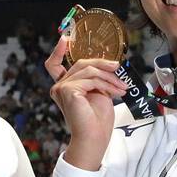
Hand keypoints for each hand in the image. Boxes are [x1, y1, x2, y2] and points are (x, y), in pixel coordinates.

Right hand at [45, 30, 126, 170]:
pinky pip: (91, 79)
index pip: (54, 64)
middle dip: (103, 64)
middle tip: (118, 69)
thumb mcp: (98, 92)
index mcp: (64, 87)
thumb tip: (108, 63)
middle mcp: (59, 87)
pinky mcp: (68, 90)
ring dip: (109, 77)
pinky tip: (115, 93)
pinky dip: (106, 85)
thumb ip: (95, 78)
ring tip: (121, 87)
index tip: (66, 38)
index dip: (59, 50)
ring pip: (89, 70)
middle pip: (81, 63)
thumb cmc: (97, 120)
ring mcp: (61, 88)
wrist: (94, 138)